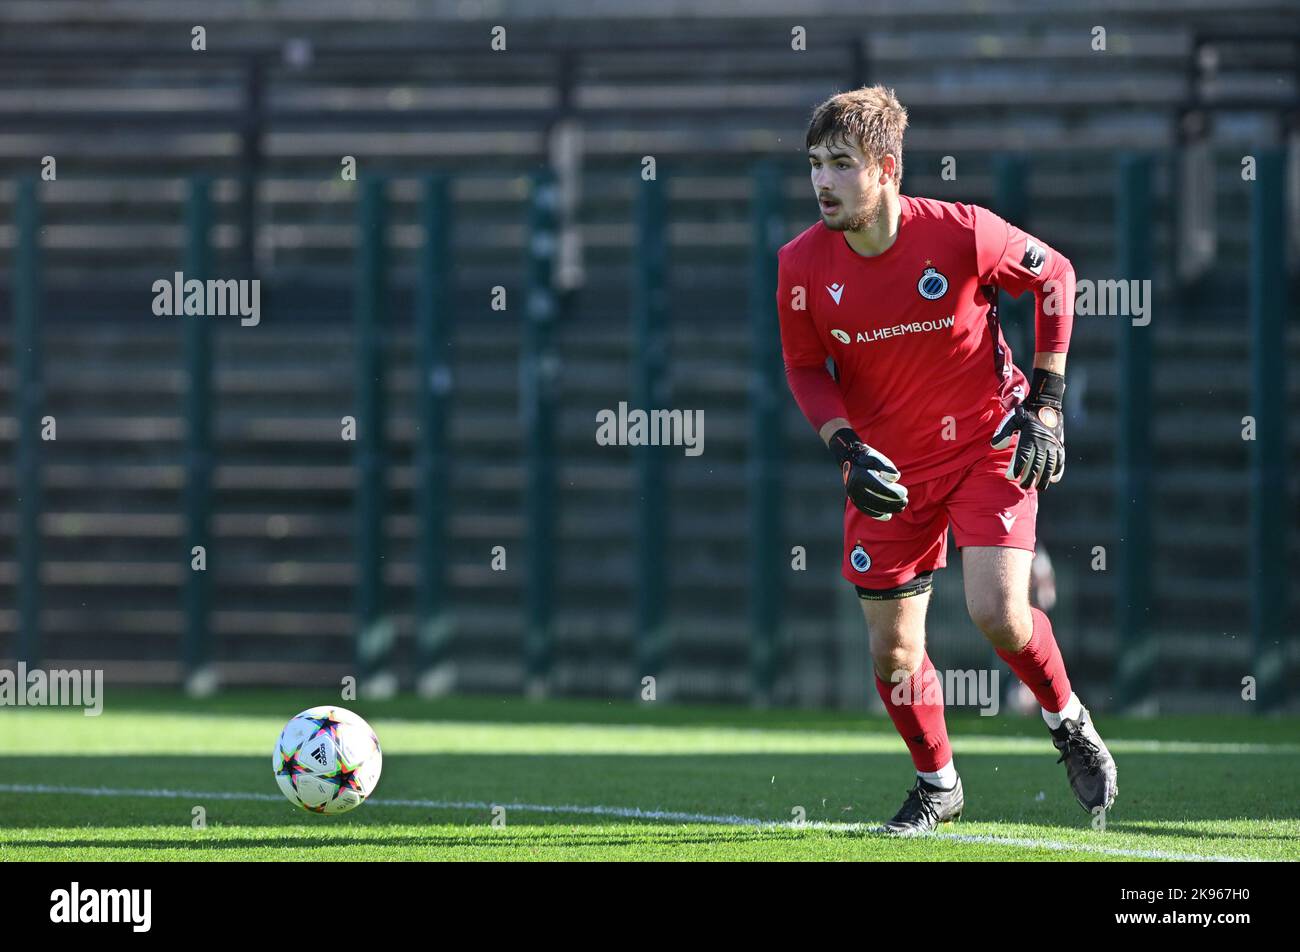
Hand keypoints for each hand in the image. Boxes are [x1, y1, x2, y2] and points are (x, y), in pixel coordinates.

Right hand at [828, 428, 908, 519]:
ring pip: (873, 507)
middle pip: (877, 499)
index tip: (905, 493)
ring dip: (888, 509)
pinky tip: (888, 515)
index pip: (879, 488)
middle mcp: (854, 487)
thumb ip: (887, 466)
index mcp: (860, 476)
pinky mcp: (854, 501)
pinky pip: (866, 510)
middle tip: (905, 501)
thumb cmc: (867, 458)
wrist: (849, 461)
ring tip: (901, 507)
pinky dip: (878, 514)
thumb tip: (895, 478)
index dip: (893, 492)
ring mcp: (853, 495)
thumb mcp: (877, 457)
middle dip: (893, 502)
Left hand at [991, 369, 1064, 489]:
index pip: (1023, 456)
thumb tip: (995, 446)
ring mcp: (1053, 444)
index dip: (1018, 467)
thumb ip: (1003, 433)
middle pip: (1036, 464)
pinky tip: (1054, 479)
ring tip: (1039, 488)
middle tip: (1024, 486)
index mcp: (1029, 436)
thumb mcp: (1012, 419)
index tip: (1012, 476)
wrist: (1046, 404)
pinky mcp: (1060, 445)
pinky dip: (1058, 470)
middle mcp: (1042, 442)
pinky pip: (1060, 460)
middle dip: (1030, 477)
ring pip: (1050, 465)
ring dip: (1045, 478)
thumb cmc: (1026, 413)